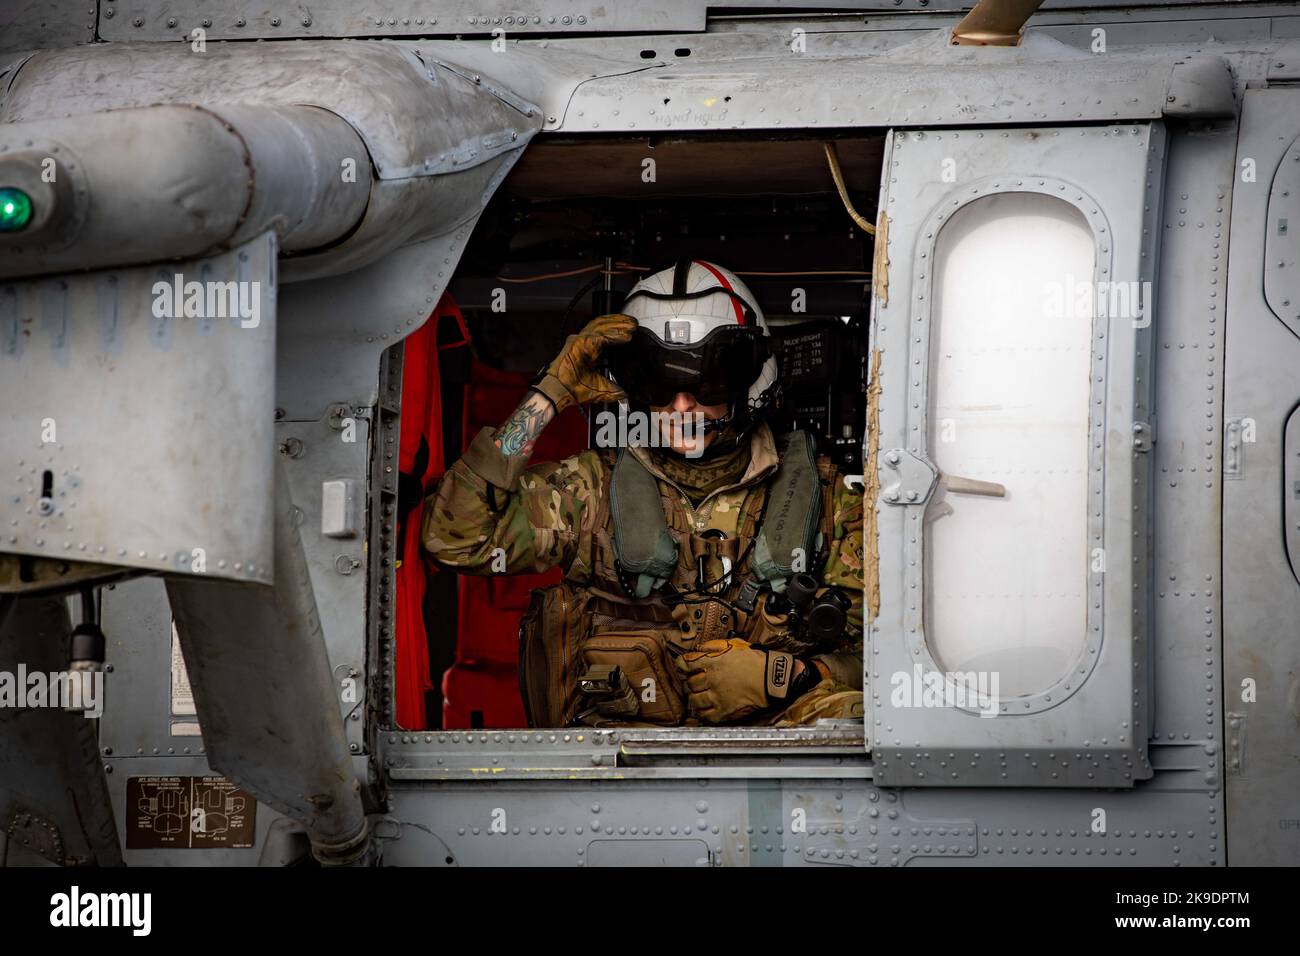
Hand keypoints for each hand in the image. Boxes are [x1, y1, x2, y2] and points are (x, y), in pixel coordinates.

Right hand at [534, 313, 635, 411]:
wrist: (560, 393)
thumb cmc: (573, 389)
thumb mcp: (600, 388)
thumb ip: (612, 389)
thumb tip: (625, 394)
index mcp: (587, 348)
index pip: (603, 331)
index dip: (617, 327)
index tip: (631, 329)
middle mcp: (582, 341)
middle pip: (602, 324)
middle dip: (619, 321)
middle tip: (633, 323)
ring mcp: (579, 340)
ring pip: (600, 326)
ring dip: (617, 325)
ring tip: (631, 326)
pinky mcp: (579, 343)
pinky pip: (599, 336)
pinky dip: (613, 336)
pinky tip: (624, 337)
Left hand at [674, 638, 795, 723]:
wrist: (772, 678)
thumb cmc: (755, 660)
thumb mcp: (734, 644)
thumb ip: (714, 645)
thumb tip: (699, 648)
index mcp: (713, 662)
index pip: (686, 663)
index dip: (682, 664)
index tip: (683, 665)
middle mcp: (712, 680)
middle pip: (689, 683)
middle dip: (690, 681)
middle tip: (695, 681)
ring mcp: (717, 697)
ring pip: (694, 700)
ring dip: (694, 698)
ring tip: (699, 695)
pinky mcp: (725, 711)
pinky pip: (706, 716)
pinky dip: (702, 713)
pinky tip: (705, 708)